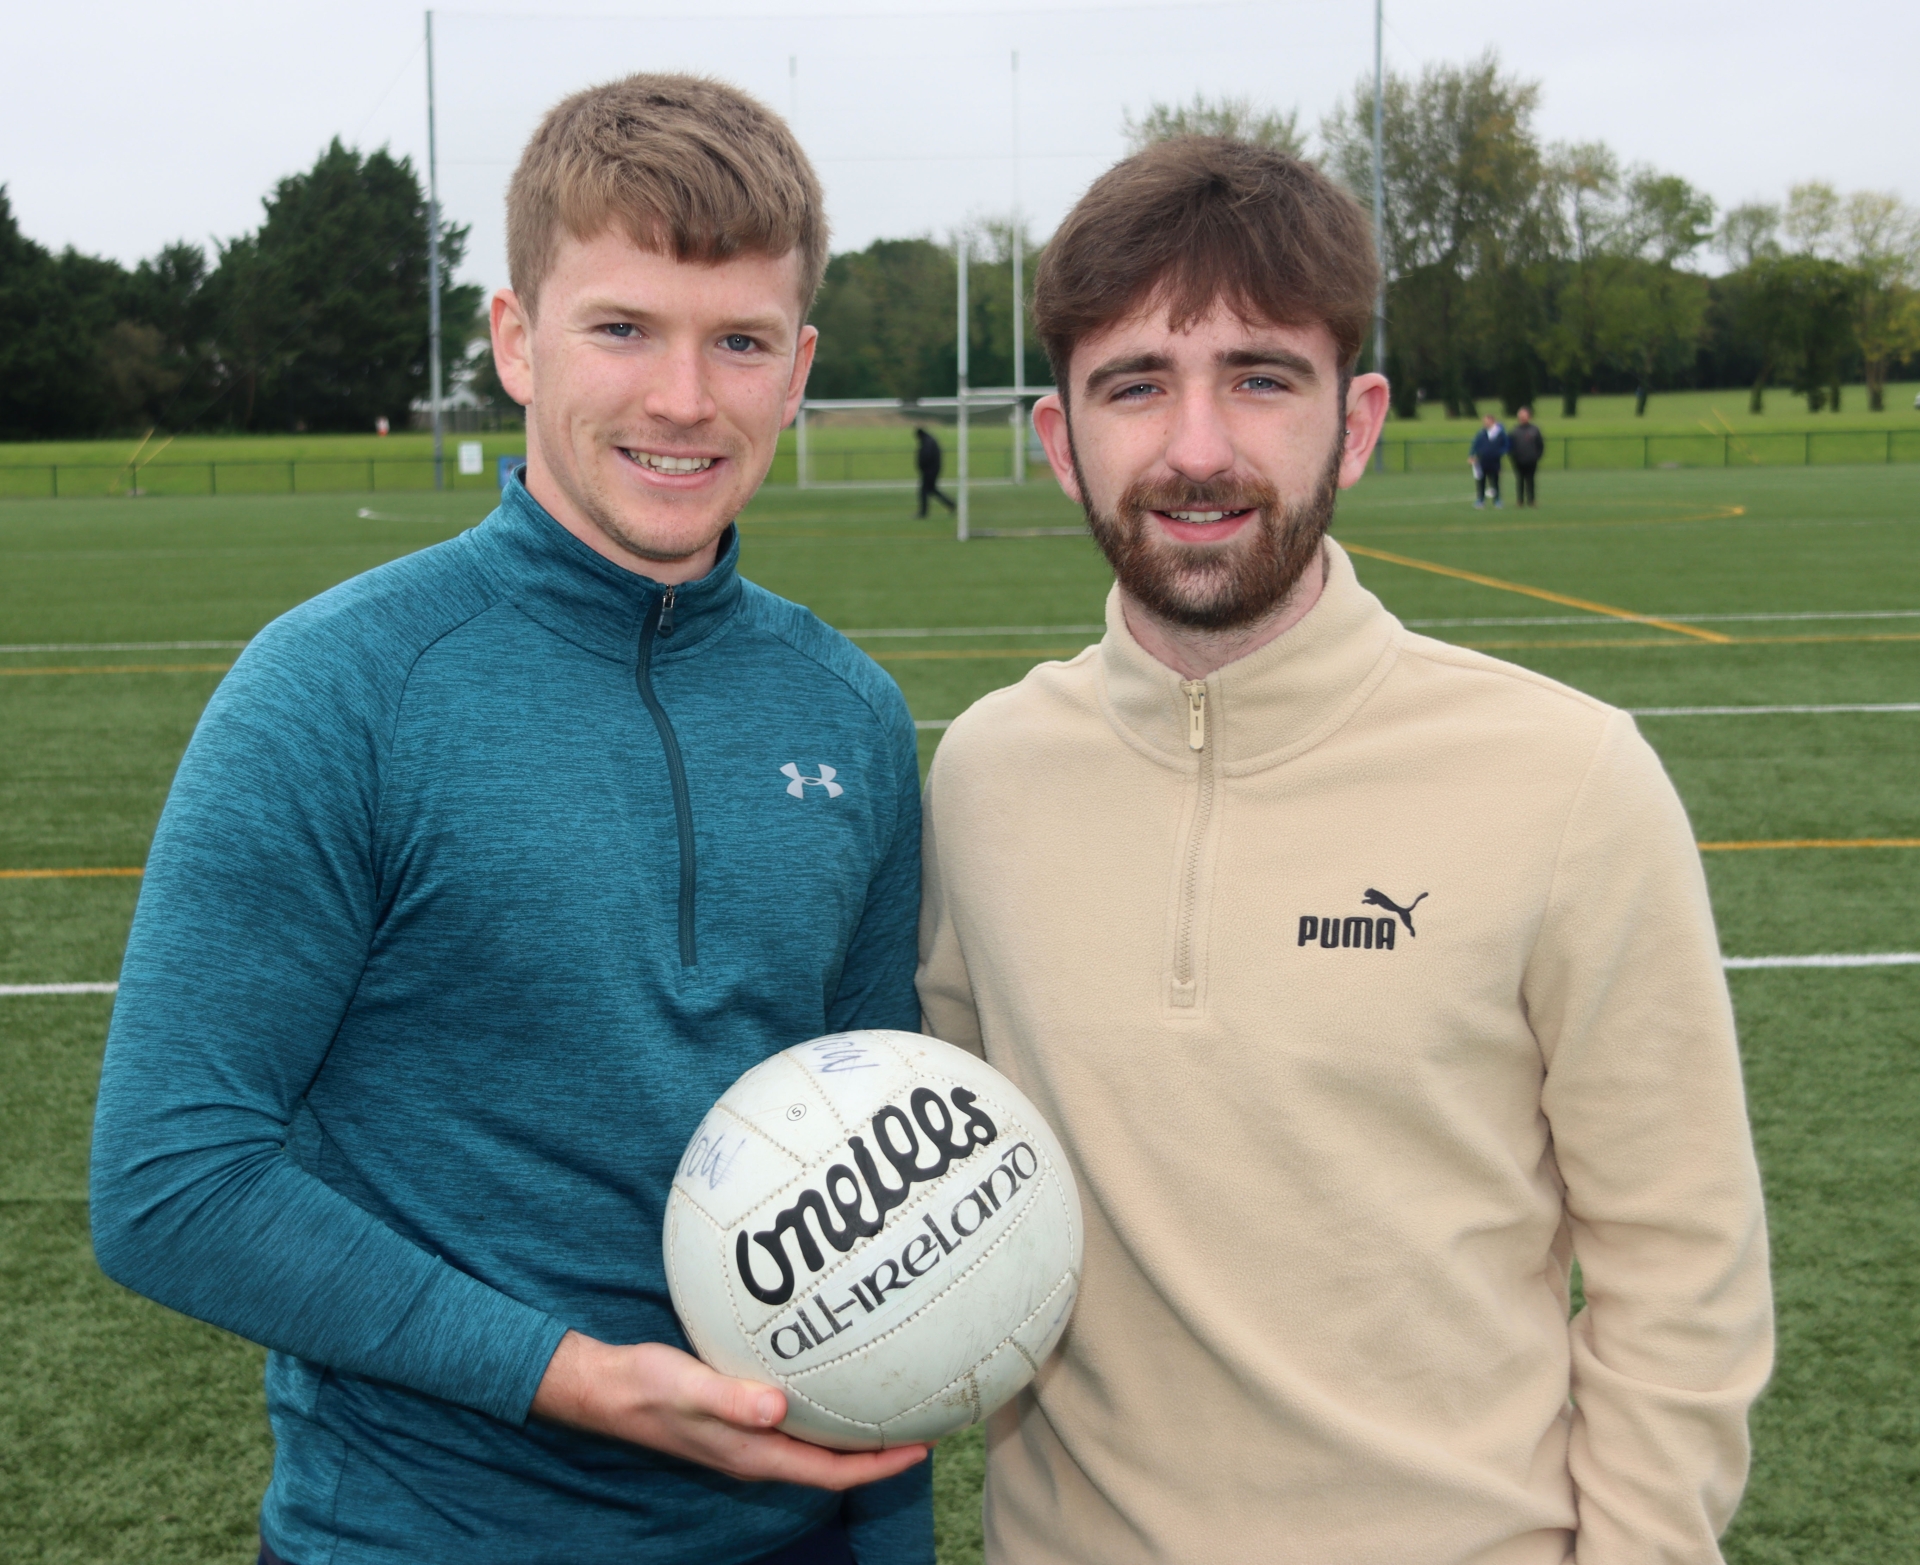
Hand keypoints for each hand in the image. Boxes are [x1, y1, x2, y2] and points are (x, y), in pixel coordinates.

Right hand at [529, 1331, 928, 1489]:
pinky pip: (795, 1421)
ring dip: (853, 1432)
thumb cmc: (648, 1387)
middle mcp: (757, 1452)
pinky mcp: (739, 1416)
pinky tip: (835, 1378)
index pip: (831, 1473)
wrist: (609, 1388)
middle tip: (925, 1422)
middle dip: (879, 1451)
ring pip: (814, 1444)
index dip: (879, 1466)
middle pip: (832, 1464)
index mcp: (754, 1455)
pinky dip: (823, 1409)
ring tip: (893, 1405)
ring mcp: (748, 1437)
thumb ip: (732, 1399)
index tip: (921, 1449)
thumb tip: (778, 1410)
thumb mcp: (689, 1388)